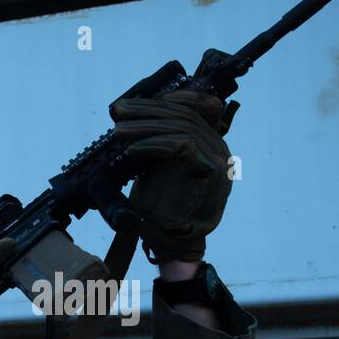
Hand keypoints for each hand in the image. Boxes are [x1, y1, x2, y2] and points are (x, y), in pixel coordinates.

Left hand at [109, 89, 232, 261]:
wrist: (173, 242)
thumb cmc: (163, 208)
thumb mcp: (158, 166)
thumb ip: (158, 142)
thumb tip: (134, 118)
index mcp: (211, 144)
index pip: (205, 106)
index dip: (180, 96)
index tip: (149, 96)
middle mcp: (219, 149)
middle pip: (185, 115)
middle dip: (148, 111)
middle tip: (118, 112)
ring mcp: (219, 160)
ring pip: (181, 128)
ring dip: (144, 127)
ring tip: (118, 132)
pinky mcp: (212, 173)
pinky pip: (182, 146)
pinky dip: (153, 144)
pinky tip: (132, 149)